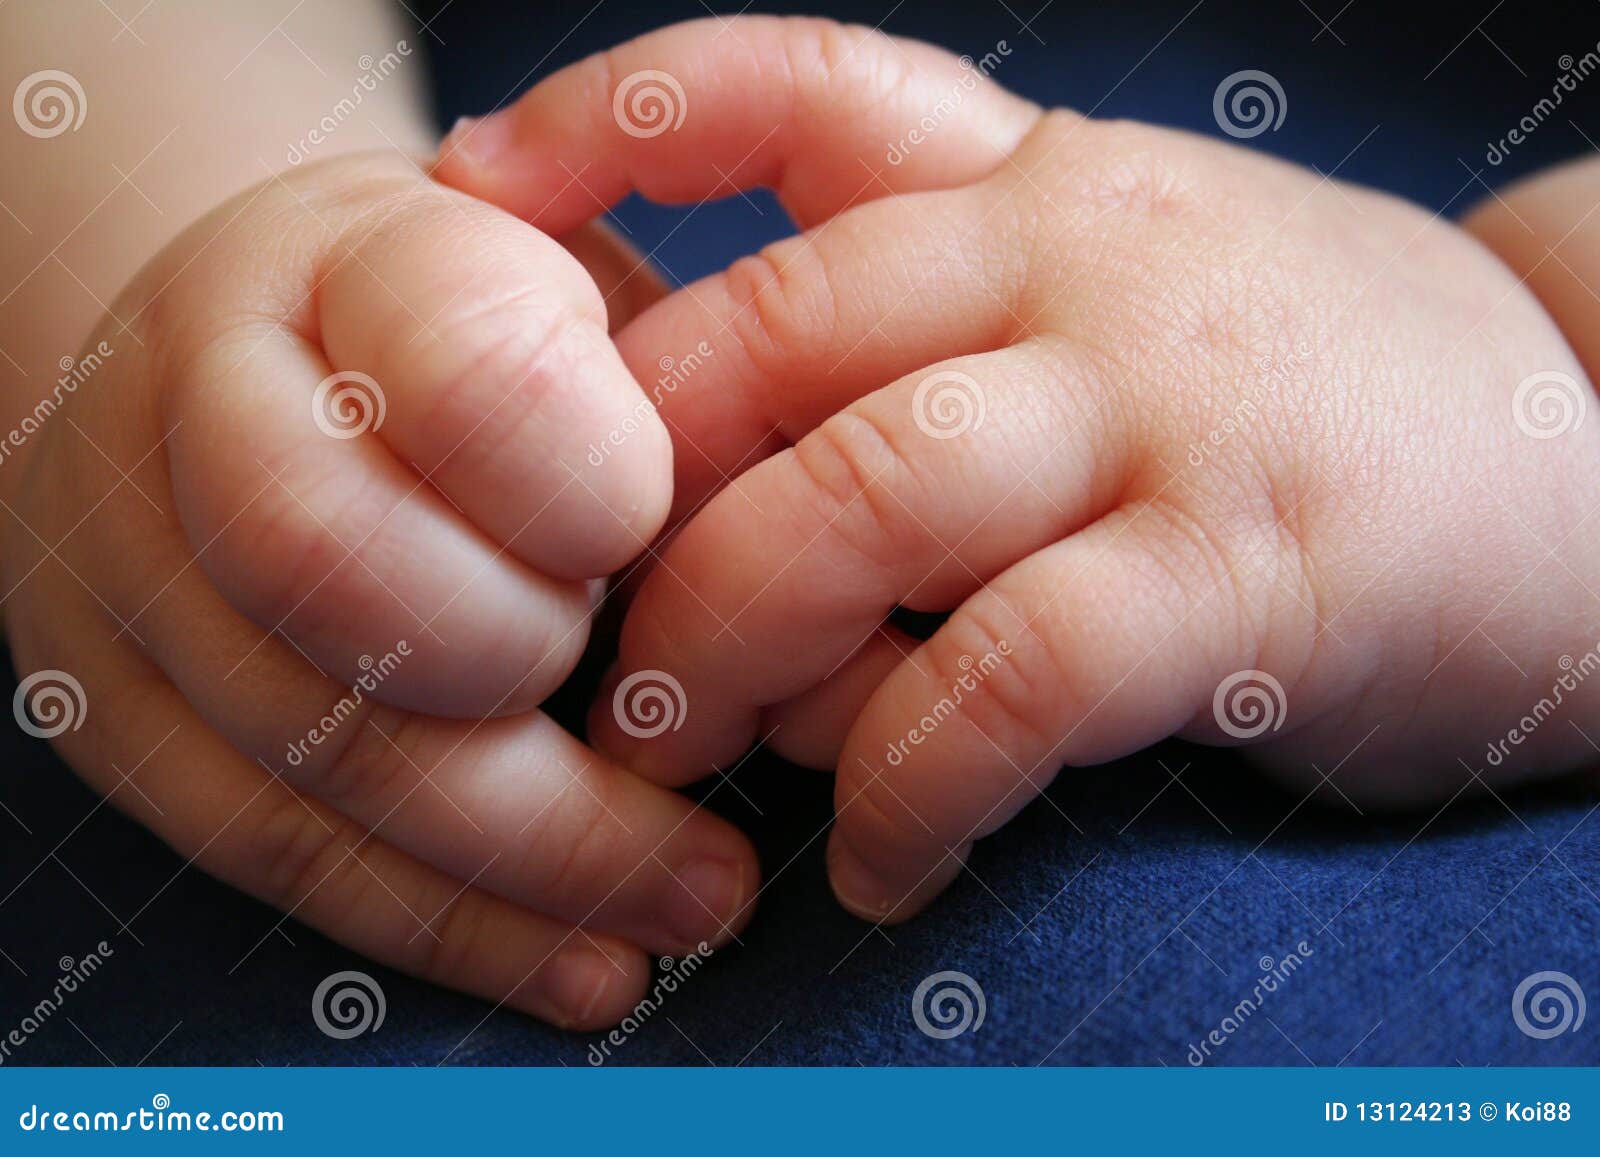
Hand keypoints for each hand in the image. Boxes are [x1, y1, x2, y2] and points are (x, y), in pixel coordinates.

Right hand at [2, 152, 755, 1024]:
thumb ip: (676, 396)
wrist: (256, 349)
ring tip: (693, 901)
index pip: (460, 366)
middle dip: (538, 673)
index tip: (658, 537)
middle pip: (345, 576)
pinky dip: (449, 923)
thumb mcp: (584, 298)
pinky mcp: (113, 709)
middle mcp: (192, 395)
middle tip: (692, 748)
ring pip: (315, 751)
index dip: (582, 479)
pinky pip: (274, 851)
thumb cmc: (476, 335)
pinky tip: (582, 962)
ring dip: (536, 859)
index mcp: (347, 257)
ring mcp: (122, 560)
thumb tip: (805, 576)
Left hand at [437, 17, 1599, 923]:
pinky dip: (906, 789)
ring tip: (695, 762)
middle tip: (586, 653)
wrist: (1586, 451)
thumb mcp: (1130, 283)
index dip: (616, 118)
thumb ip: (944, 323)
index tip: (472, 193)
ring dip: (734, 649)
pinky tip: (883, 862)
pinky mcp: (1240, 572)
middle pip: (764, 340)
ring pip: (858, 497)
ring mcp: (1160, 407)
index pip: (794, 83)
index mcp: (1033, 182)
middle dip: (629, 506)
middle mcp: (1077, 265)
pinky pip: (1006, 680)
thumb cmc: (1310, 388)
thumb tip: (721, 470)